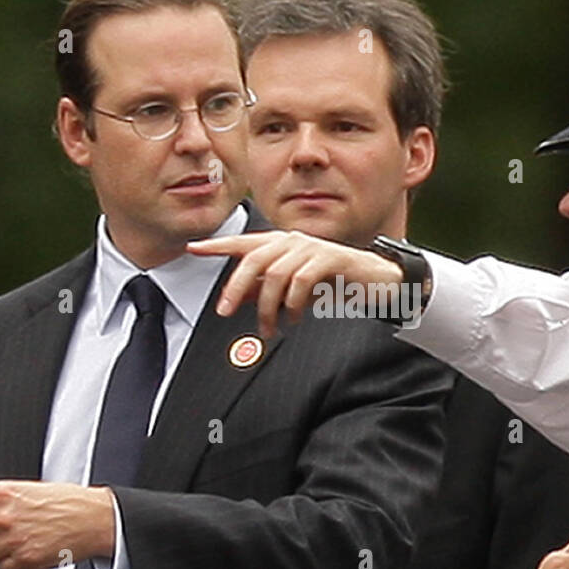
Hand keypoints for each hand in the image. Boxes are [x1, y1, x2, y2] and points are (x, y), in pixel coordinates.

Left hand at [0, 480, 116, 568]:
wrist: (94, 518)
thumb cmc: (64, 501)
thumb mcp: (27, 489)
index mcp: (1, 493)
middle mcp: (2, 516)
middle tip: (12, 526)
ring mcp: (12, 539)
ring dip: (0, 549)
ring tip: (25, 537)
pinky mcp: (24, 559)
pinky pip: (3, 567)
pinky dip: (14, 562)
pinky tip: (31, 549)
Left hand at [187, 230, 402, 338]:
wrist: (374, 282)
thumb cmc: (333, 283)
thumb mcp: (293, 288)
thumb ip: (266, 288)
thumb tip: (238, 296)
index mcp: (282, 244)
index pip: (243, 242)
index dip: (217, 245)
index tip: (193, 248)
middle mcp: (293, 241)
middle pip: (253, 260)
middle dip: (235, 287)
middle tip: (225, 312)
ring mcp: (312, 248)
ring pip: (275, 275)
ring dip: (268, 307)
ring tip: (270, 328)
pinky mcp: (330, 258)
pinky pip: (300, 280)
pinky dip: (292, 303)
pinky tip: (293, 319)